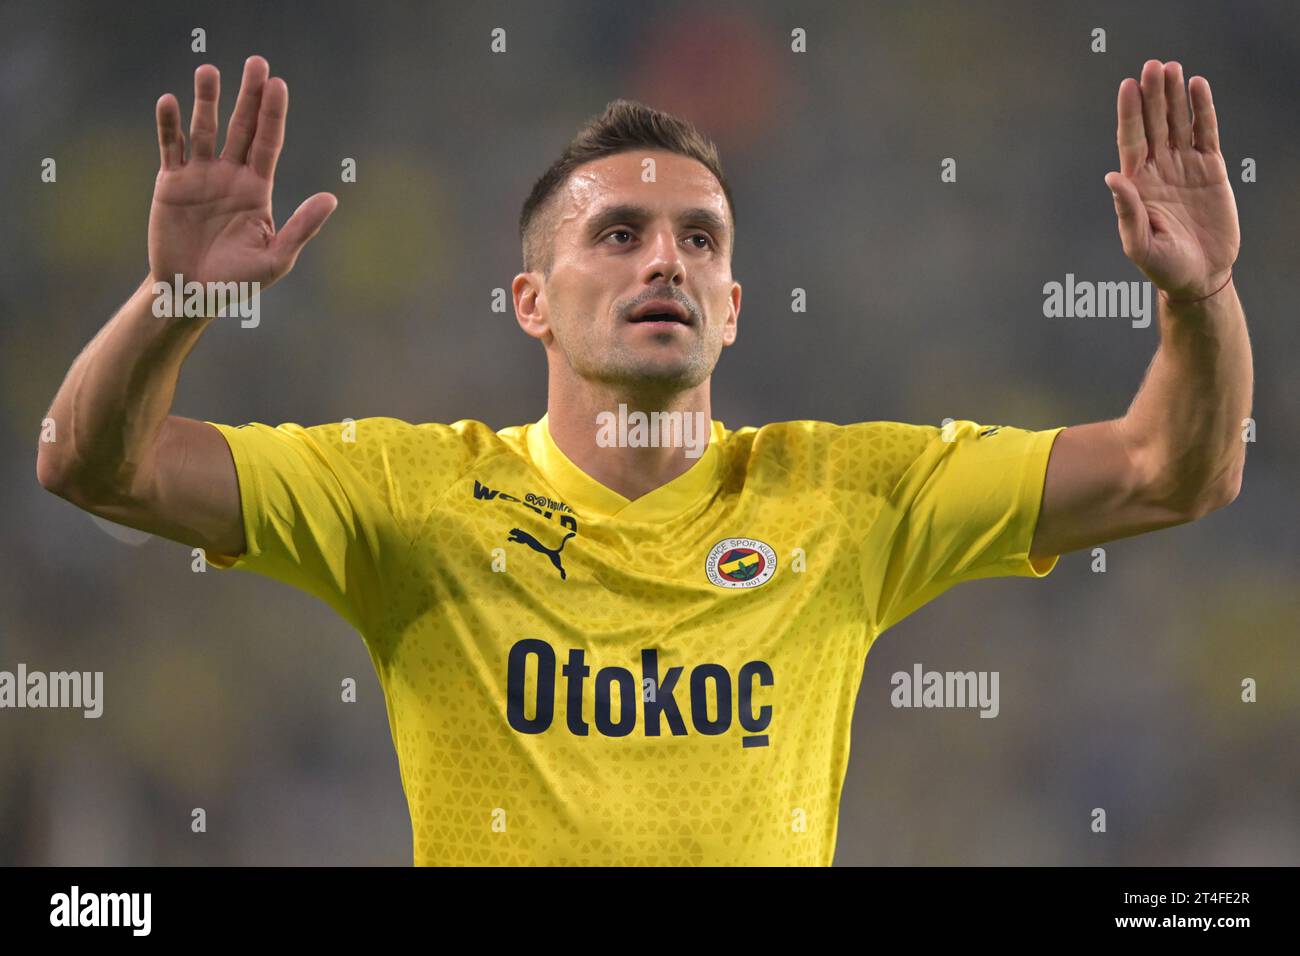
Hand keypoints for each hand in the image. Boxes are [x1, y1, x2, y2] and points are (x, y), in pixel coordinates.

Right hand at [148, 55, 335, 291]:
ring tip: (209, 71)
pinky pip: (170, 147)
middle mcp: (230, 176)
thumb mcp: (275, 258)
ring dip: (206, 101)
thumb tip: (332, 198)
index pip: (268, 143)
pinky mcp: (170, 183)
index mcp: (257, 189)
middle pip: (242, 127)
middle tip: (257, 62)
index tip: (278, 84)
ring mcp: (199, 176)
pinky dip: (169, 125)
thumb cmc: (237, 282)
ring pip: (204, 129)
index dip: (273, 114)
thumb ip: (302, 227)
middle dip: (248, 96)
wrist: (191, 294)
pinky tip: (170, 101)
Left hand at [1105, 60, 1239, 300]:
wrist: (1199, 276)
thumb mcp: (1140, 245)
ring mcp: (1184, 167)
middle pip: (1153, 124)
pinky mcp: (1210, 169)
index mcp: (1137, 185)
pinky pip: (1206, 133)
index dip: (1129, 113)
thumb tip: (1112, 176)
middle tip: (1152, 66)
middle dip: (1152, 95)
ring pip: (1177, 123)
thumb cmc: (1164, 267)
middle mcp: (1158, 170)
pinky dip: (1203, 110)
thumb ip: (1126, 211)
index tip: (1127, 85)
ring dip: (1174, 96)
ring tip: (1171, 67)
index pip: (1131, 140)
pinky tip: (1198, 86)